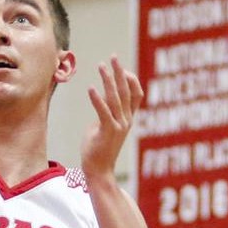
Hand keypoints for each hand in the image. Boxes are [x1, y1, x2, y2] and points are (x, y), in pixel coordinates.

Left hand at [81, 56, 142, 178]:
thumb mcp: (104, 127)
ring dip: (108, 80)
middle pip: (126, 91)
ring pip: (115, 98)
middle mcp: (126, 120)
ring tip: (101, 67)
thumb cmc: (99, 149)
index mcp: (127, 119)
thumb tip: (101, 102)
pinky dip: (97, 99)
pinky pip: (103, 112)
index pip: (136, 94)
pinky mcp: (108, 132)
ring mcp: (119, 126)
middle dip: (119, 72)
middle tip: (113, 57)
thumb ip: (106, 114)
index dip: (130, 79)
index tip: (121, 67)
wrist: (99, 171)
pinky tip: (91, 88)